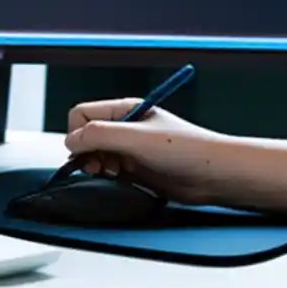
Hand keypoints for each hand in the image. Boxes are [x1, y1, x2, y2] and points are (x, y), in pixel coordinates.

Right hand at [64, 98, 229, 203]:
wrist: (215, 175)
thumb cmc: (186, 149)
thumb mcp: (136, 137)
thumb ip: (98, 135)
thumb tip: (71, 142)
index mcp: (124, 109)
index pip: (81, 114)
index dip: (78, 133)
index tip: (86, 151)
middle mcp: (125, 126)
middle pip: (84, 136)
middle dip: (86, 152)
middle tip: (99, 166)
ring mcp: (129, 148)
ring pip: (94, 154)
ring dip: (96, 165)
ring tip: (112, 172)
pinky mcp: (135, 168)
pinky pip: (107, 170)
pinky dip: (108, 176)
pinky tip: (122, 179)